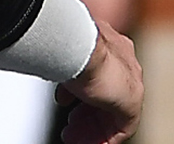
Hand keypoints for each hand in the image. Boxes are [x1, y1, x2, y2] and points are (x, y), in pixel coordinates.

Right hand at [54, 20, 140, 143]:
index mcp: (112, 45)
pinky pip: (122, 126)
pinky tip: (91, 141)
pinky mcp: (131, 103)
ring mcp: (130, 82)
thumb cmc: (65, 39)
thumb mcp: (60, 46)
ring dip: (92, 127)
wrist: (79, 45)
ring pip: (112, 111)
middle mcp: (124, 62)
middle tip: (70, 127)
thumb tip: (42, 60)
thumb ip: (59, 55)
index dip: (80, 91)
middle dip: (85, 114)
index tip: (65, 103)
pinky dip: (105, 137)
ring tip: (74, 137)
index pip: (99, 73)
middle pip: (106, 96)